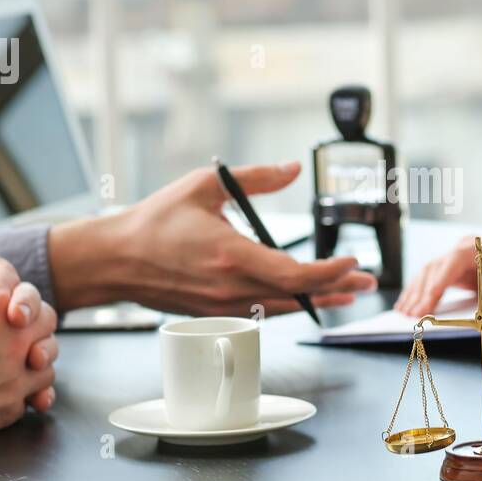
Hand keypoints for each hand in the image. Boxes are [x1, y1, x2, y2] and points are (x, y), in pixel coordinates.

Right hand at [0, 249, 58, 453]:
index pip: (9, 277)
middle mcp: (15, 339)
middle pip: (44, 316)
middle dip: (29, 311)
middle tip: (13, 317)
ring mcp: (16, 375)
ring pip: (47, 355)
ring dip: (36, 349)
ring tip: (18, 351)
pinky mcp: (11, 405)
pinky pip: (37, 389)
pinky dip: (30, 383)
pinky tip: (13, 380)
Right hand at [48, 161, 377, 314]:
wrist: (114, 260)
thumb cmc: (154, 222)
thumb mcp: (205, 187)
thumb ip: (255, 178)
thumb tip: (293, 169)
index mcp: (231, 255)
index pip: (294, 274)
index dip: (330, 272)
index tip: (352, 260)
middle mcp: (230, 287)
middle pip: (298, 295)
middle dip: (338, 288)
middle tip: (368, 281)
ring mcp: (222, 305)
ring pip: (283, 307)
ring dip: (319, 299)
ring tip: (349, 290)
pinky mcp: (215, 312)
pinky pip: (262, 310)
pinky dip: (290, 303)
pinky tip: (306, 296)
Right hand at [395, 233, 481, 317]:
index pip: (455, 260)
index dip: (440, 280)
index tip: (429, 300)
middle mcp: (466, 247)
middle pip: (436, 266)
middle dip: (422, 291)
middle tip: (411, 315)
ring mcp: (457, 255)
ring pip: (429, 271)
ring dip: (415, 292)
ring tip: (403, 314)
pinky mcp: (453, 266)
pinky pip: (431, 277)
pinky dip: (418, 291)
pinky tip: (407, 305)